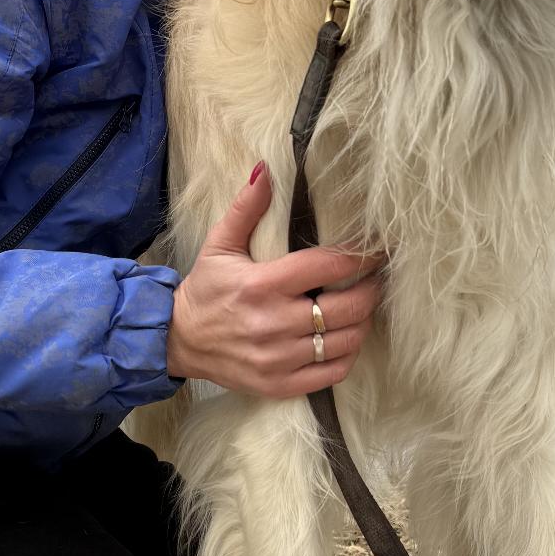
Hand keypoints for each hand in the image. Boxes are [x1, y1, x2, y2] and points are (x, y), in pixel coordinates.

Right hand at [167, 163, 384, 396]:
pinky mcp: (279, 384)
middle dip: (370, 290)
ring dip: (363, 322)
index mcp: (261, 285)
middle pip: (346, 307)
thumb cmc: (206, 290)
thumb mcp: (220, 245)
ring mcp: (277, 358)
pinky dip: (348, 355)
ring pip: (345, 341)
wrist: (177, 340)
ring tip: (365, 306)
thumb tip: (265, 171)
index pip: (327, 266)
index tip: (377, 250)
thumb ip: (246, 208)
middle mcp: (273, 323)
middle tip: (377, 279)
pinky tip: (347, 339)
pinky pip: (332, 373)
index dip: (360, 257)